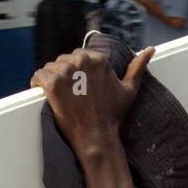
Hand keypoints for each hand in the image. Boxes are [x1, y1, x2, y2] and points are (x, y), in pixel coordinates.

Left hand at [30, 45, 154, 158]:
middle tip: (69, 94)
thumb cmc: (113, 116)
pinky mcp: (52, 85)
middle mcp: (82, 62)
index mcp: (98, 59)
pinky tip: (43, 92)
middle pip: (63, 60)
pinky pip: (38, 75)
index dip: (77, 72)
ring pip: (50, 67)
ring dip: (51, 79)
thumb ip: (137, 67)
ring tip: (58, 96)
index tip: (78, 87)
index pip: (79, 56)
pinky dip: (37, 83)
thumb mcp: (129, 90)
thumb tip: (150, 50)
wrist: (97, 137)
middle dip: (64, 74)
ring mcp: (66, 73)